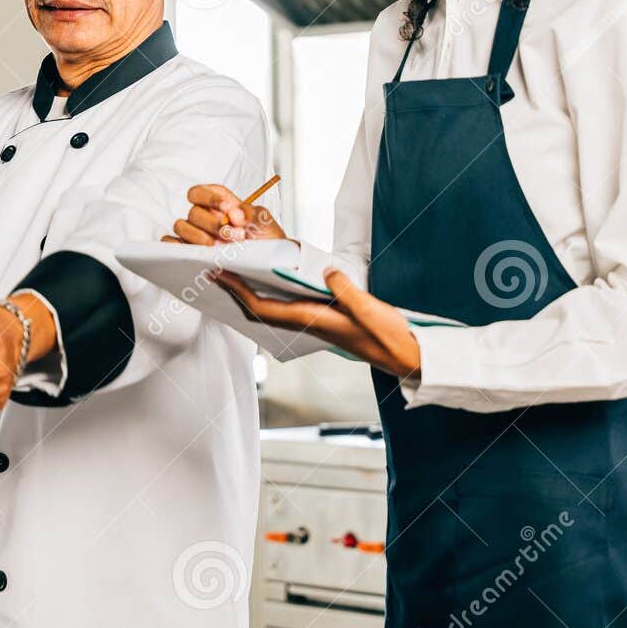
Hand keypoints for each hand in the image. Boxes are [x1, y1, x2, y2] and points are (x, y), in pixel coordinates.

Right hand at [165, 183, 287, 244]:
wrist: (267, 267)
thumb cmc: (265, 242)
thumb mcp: (266, 224)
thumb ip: (253, 214)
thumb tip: (236, 214)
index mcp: (218, 204)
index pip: (200, 192)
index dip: (211, 198)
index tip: (228, 208)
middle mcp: (204, 218)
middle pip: (194, 212)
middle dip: (214, 224)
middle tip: (235, 236)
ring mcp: (194, 235)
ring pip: (181, 227)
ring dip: (201, 238)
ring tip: (222, 249)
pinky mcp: (189, 253)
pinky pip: (172, 245)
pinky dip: (179, 248)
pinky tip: (201, 255)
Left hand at [212, 267, 420, 378]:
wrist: (409, 357)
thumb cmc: (391, 337)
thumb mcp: (369, 310)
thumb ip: (344, 290)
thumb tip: (323, 272)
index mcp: (314, 322)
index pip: (264, 308)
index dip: (239, 292)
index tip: (221, 274)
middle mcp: (310, 324)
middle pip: (262, 310)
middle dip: (237, 292)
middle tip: (217, 271)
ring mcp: (318, 323)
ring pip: (274, 309)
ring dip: (253, 292)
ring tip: (237, 273)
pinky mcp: (328, 319)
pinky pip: (291, 306)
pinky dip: (275, 293)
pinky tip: (273, 282)